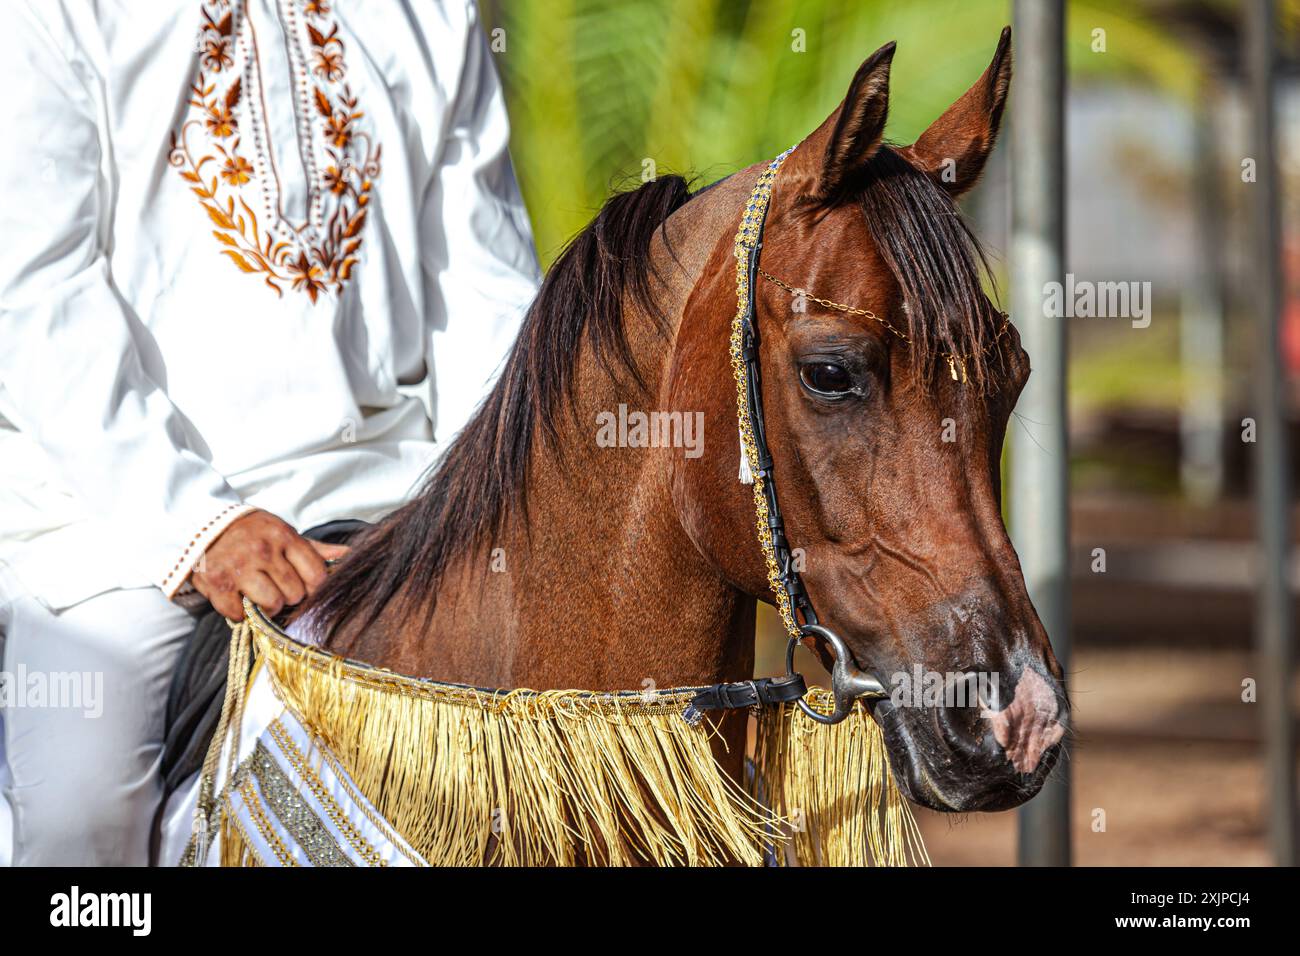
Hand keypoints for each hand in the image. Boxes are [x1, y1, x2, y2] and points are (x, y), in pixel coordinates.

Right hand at [189, 510, 348, 618]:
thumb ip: (314, 549)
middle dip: (289, 595)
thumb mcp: (283, 532)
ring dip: (267, 605)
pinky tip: (238, 597)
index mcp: (284, 537)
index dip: (313, 586)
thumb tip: (349, 556)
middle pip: (295, 594)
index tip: (304, 584)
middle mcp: (263, 552)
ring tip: (260, 593)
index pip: (316, 575)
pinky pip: (240, 614)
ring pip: (272, 604)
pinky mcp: (217, 585)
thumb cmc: (251, 532)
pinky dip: (240, 612)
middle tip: (276, 585)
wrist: (201, 524)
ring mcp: (239, 569)